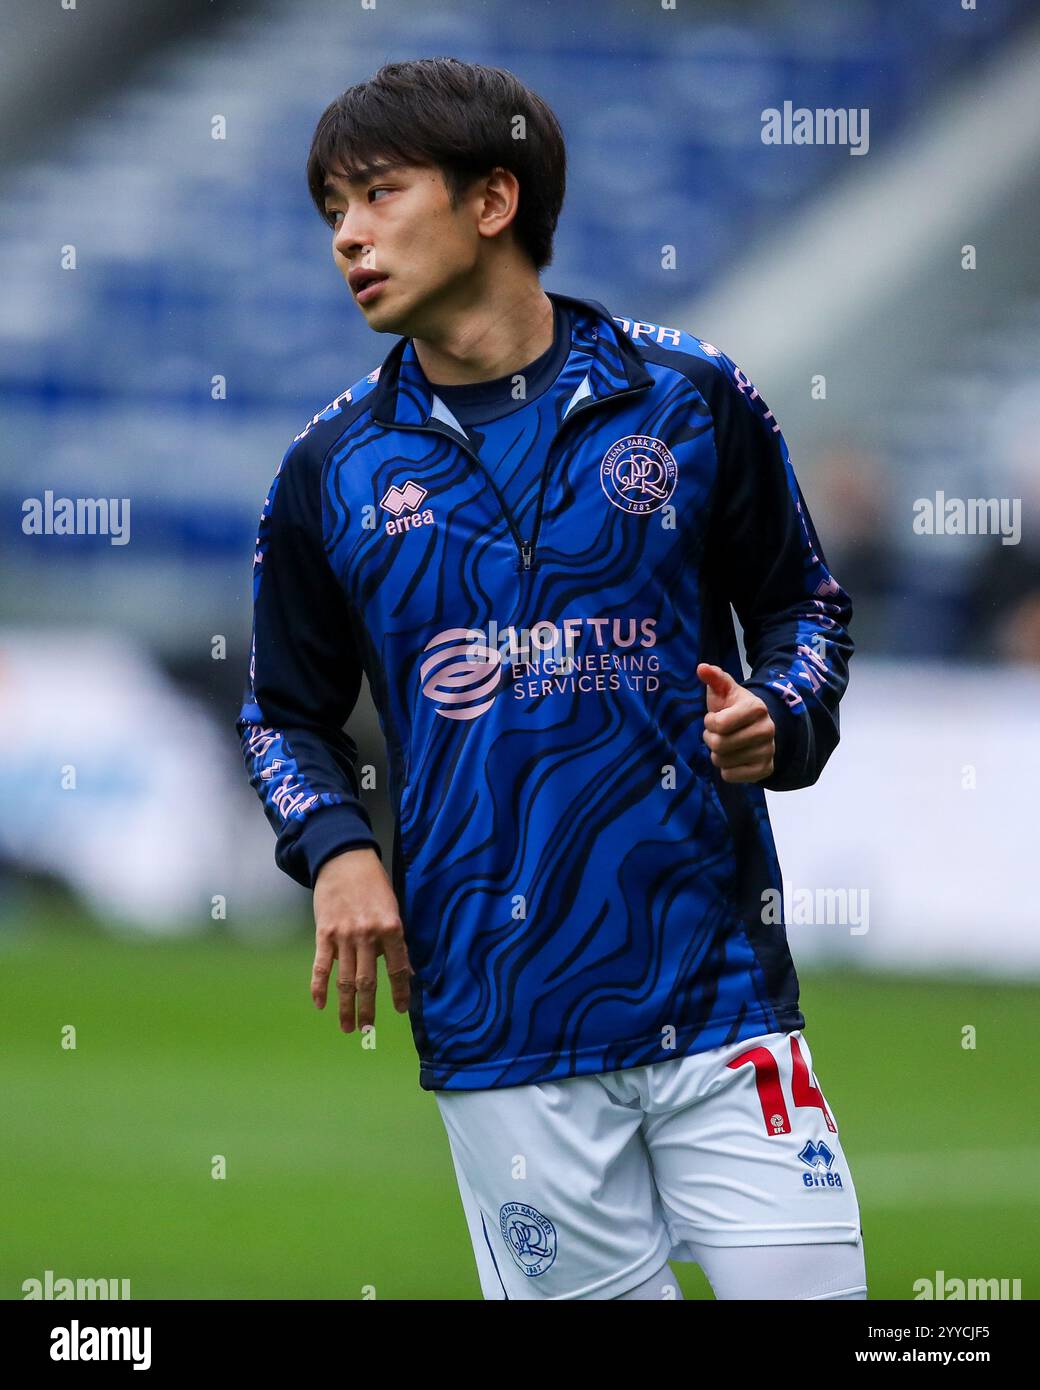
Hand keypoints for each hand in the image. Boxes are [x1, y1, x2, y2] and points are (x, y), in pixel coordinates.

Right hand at [311, 847, 412, 1032]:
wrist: (344, 859)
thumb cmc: (374, 884)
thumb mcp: (394, 908)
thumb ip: (398, 941)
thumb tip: (409, 971)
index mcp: (392, 928)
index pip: (399, 969)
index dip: (401, 992)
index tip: (400, 1010)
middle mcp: (369, 935)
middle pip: (368, 981)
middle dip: (368, 1009)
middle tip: (368, 1030)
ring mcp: (345, 935)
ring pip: (345, 980)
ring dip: (345, 1007)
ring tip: (348, 1027)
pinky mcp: (324, 933)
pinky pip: (322, 966)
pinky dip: (319, 987)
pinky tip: (321, 1004)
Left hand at [697, 663, 774, 783]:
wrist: (756, 728)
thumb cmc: (734, 707)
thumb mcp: (725, 691)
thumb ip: (714, 678)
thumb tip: (702, 667)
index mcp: (757, 708)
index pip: (719, 724)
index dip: (710, 722)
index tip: (714, 719)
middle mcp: (767, 730)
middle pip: (719, 745)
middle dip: (711, 739)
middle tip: (717, 734)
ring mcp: (768, 751)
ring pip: (723, 762)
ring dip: (717, 754)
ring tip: (726, 745)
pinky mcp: (765, 770)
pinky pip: (730, 776)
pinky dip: (726, 769)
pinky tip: (733, 758)